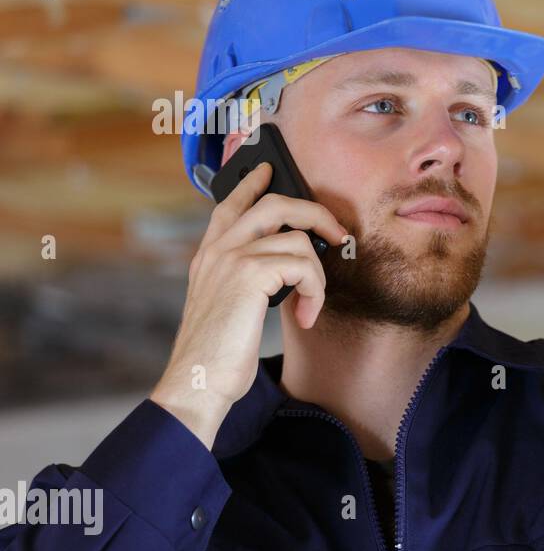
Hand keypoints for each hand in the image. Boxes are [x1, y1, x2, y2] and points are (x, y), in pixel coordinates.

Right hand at [149, 161, 348, 447]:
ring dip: (318, 275)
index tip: (269, 169)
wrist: (198, 381)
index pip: (230, 205)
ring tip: (310, 305)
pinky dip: (314, 292)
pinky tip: (305, 316)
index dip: (252, 184)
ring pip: (298, 239)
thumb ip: (249, 280)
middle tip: (338, 234)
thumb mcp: (229, 307)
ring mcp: (231, 259)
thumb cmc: (217, 354)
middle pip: (274, 204)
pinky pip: (304, 265)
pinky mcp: (249, 275)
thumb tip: (290, 266)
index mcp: (209, 256)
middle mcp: (217, 251)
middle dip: (315, 213)